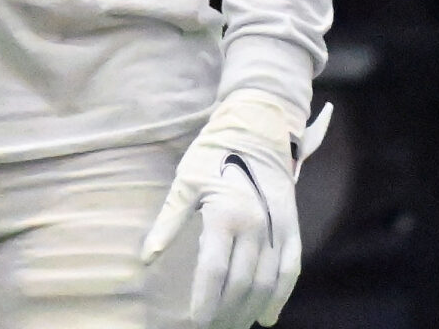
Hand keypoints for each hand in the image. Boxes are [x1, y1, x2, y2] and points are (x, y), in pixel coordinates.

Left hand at [139, 90, 327, 328]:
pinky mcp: (292, 227)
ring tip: (234, 327)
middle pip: (242, 284)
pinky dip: (281, 296)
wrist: (256, 128)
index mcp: (225, 215)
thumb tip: (146, 257)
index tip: (195, 323)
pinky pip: (290, 269)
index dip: (204, 302)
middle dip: (226, 313)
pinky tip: (267, 316)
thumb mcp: (183, 183)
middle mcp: (255, 225)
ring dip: (250, 309)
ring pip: (267, 282)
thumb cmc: (212, 154)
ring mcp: (278, 227)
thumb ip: (167, 223)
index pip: (213, 272)